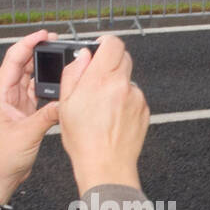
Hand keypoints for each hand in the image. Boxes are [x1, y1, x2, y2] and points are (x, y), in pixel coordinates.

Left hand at [0, 29, 59, 203]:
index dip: (28, 43)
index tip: (44, 34)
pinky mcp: (24, 112)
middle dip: (38, 50)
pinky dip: (47, 85)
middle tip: (57, 42)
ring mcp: (15, 103)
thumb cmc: (2, 157)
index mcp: (1, 94)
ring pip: (30, 77)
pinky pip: (36, 92)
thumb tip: (65, 101)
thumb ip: (47, 116)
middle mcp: (7, 95)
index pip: (13, 59)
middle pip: (22, 64)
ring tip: (60, 58)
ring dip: (43, 67)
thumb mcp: (28, 134)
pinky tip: (58, 83)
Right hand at [54, 35, 146, 194]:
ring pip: (128, 79)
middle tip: (96, 80)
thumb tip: (83, 56)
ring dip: (117, 85)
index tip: (99, 47)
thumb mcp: (65, 105)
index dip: (105, 42)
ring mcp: (136, 98)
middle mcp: (122, 85)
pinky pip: (134, 97)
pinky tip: (113, 118)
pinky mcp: (144, 110)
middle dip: (110, 64)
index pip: (113, 43)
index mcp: (100, 79)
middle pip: (123, 57)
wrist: (106, 166)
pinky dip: (125, 102)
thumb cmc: (84, 141)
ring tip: (102, 109)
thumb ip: (73, 73)